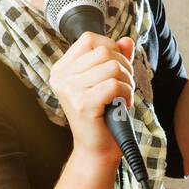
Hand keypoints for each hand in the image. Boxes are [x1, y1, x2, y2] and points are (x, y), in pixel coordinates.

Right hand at [50, 32, 134, 163]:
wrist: (97, 149)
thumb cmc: (104, 115)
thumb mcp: (108, 81)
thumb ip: (116, 59)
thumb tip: (127, 40)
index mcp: (62, 69)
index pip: (90, 39)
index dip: (112, 48)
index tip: (117, 69)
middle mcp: (61, 77)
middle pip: (104, 51)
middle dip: (125, 66)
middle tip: (124, 87)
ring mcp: (69, 90)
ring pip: (112, 66)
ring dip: (127, 82)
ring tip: (123, 97)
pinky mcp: (82, 103)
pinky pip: (115, 84)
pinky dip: (126, 94)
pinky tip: (122, 106)